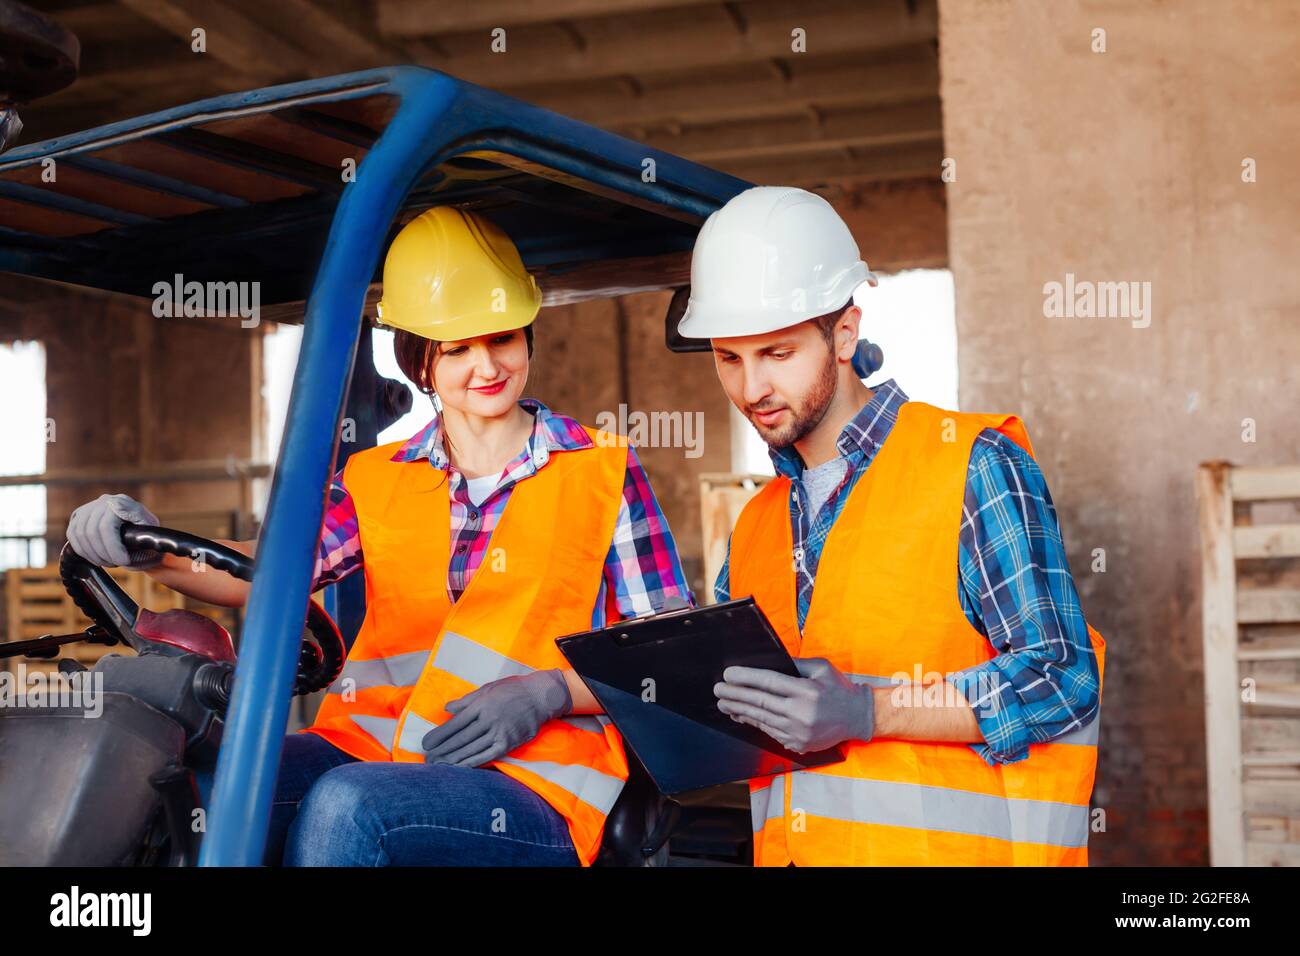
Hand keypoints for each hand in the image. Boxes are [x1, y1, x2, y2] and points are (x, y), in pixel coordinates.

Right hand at [66, 493, 162, 568]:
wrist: (136, 525)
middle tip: (116, 564)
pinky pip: (72, 534)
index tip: (124, 561)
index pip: (108, 526)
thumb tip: (132, 553)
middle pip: (93, 532)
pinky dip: (82, 550)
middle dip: (104, 554)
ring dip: (93, 554)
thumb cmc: (146, 532)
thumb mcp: (152, 534)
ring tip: (108, 562)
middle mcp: (104, 501)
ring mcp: (90, 506)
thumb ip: (144, 541)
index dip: (113, 547)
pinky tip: (95, 557)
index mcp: (123, 503)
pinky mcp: (78, 515)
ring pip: (80, 534)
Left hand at [421, 668, 572, 766]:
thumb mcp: (488, 688)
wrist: (541, 696)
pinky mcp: (509, 742)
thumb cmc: (513, 689)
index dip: (439, 735)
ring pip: (472, 749)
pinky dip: (473, 762)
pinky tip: (460, 767)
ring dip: (453, 759)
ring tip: (439, 766)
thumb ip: (467, 700)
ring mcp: (500, 732)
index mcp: (481, 704)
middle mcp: (489, 719)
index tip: (426, 744)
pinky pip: (488, 755)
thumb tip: (447, 708)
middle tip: (427, 759)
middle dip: (442, 750)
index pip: (455, 723)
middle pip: (461, 738)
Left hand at [714, 657, 874, 752]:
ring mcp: (798, 732)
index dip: (746, 678)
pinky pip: (770, 731)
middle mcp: (801, 713)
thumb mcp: (821, 668)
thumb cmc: (839, 689)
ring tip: (724, 703)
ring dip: (740, 710)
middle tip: (718, 690)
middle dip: (735, 695)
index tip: (728, 674)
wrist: (858, 718)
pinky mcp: (798, 744)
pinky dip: (754, 722)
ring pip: (762, 719)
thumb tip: (767, 663)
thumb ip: (795, 665)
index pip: (769, 682)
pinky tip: (742, 715)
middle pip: (760, 703)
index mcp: (807, 691)